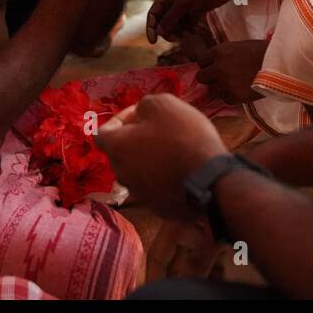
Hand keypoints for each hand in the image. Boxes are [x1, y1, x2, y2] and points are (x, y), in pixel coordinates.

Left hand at [95, 94, 226, 220]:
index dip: (118, 119)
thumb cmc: (184, 138)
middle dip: (135, 138)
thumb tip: (140, 112)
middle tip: (158, 128)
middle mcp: (122, 174)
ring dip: (149, 157)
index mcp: (117, 148)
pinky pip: (155, 187)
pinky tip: (182, 169)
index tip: (139, 114)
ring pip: (137, 170)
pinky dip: (162, 176)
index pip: (100, 133)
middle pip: (120, 152)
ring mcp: (139, 194)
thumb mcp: (164, 104)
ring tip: (173, 148)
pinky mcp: (158, 208)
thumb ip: (144, 104)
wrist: (211, 181)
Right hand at [147, 0, 237, 42]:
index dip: (151, 28)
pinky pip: (188, 24)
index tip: (153, 42)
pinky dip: (189, 28)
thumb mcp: (182, 3)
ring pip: (176, 24)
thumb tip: (159, 32)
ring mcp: (184, 6)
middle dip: (168, 31)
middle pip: (164, 21)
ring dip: (180, 31)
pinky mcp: (195, 11)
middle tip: (175, 39)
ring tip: (188, 33)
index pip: (153, 14)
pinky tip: (195, 30)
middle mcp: (173, 1)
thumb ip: (170, 18)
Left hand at [194, 39, 268, 104]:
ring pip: (211, 91)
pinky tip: (242, 91)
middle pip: (202, 77)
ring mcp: (225, 82)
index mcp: (218, 51)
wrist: (278, 65)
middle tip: (221, 79)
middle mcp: (218, 67)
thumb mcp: (238, 47)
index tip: (215, 68)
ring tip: (233, 86)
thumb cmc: (261, 52)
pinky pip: (225, 100)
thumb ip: (224, 55)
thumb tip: (213, 63)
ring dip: (220, 90)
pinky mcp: (233, 96)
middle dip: (210, 79)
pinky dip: (232, 97)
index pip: (201, 61)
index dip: (208, 65)